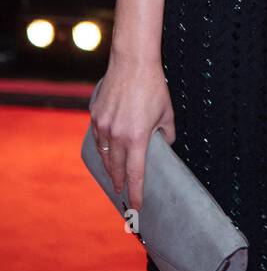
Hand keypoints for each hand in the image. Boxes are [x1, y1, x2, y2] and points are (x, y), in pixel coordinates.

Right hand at [90, 58, 174, 211]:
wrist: (132, 62)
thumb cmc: (153, 86)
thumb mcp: (167, 112)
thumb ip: (167, 133)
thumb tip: (165, 144)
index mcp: (137, 138)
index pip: (135, 174)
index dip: (136, 193)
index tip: (135, 208)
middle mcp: (118, 135)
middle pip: (116, 169)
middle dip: (120, 183)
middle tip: (122, 193)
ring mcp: (103, 126)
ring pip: (104, 155)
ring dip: (109, 168)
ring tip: (114, 176)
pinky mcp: (95, 116)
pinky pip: (98, 138)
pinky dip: (102, 148)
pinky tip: (106, 152)